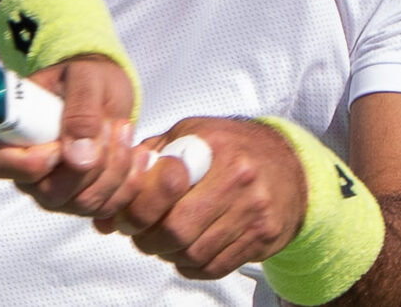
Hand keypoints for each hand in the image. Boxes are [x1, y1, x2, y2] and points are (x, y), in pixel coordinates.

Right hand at [0, 54, 141, 216]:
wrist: (103, 89)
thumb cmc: (84, 76)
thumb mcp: (85, 77)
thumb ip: (80, 112)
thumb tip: (78, 158)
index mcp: (10, 132)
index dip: (30, 164)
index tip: (61, 145)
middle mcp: (25, 169)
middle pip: (49, 193)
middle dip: (92, 164)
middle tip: (113, 125)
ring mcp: (52, 188)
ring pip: (83, 202)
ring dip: (115, 169)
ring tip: (125, 130)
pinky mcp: (81, 199)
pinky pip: (106, 207)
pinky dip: (129, 182)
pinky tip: (138, 153)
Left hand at [97, 117, 306, 280]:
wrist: (290, 166)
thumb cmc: (230, 149)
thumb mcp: (190, 133)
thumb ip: (150, 155)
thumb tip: (111, 193)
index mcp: (211, 147)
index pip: (163, 189)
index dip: (137, 211)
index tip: (128, 217)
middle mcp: (236, 178)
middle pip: (177, 229)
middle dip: (150, 240)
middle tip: (142, 236)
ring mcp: (253, 210)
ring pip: (195, 252)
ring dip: (170, 255)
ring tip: (164, 243)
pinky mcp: (264, 238)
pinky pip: (217, 266)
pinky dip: (193, 266)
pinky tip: (188, 252)